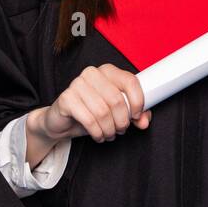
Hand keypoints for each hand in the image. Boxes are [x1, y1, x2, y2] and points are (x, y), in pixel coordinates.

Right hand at [36, 63, 150, 143]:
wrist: (62, 121)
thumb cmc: (91, 112)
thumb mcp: (116, 112)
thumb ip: (134, 113)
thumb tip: (145, 121)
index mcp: (107, 71)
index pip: (130, 81)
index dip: (138, 101)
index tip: (137, 116)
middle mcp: (92, 74)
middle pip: (117, 100)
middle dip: (122, 121)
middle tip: (120, 130)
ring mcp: (77, 84)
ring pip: (103, 112)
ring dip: (109, 129)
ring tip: (109, 134)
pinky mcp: (66, 98)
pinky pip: (89, 120)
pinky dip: (97, 132)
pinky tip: (98, 135)